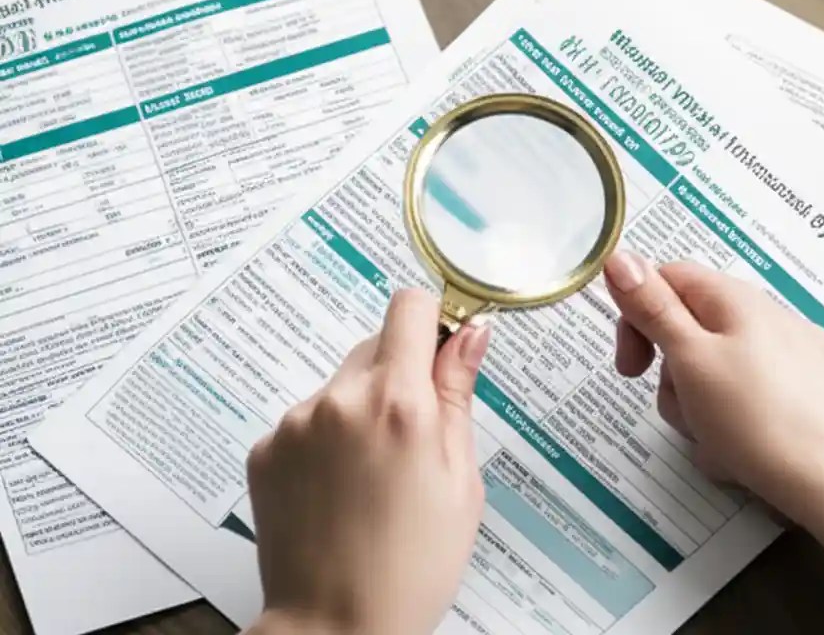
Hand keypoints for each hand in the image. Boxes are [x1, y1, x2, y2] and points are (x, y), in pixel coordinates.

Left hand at [245, 290, 490, 634]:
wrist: (335, 626)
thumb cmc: (412, 567)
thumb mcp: (460, 479)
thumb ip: (458, 395)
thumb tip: (469, 333)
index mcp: (399, 404)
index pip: (410, 307)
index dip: (434, 324)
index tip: (444, 353)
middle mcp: (340, 401)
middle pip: (377, 345)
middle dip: (402, 375)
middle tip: (416, 438)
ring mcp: (295, 424)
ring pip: (341, 384)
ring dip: (362, 409)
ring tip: (375, 477)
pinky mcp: (266, 449)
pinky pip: (307, 419)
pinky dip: (326, 440)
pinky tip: (341, 489)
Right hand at [603, 251, 823, 535]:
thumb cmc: (760, 421)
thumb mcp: (692, 362)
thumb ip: (654, 308)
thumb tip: (618, 254)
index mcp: (737, 301)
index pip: (668, 279)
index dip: (636, 318)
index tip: (630, 371)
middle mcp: (771, 318)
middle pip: (693, 336)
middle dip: (675, 382)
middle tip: (689, 419)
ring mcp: (800, 358)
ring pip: (722, 377)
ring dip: (706, 415)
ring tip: (724, 449)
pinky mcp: (819, 396)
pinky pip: (758, 403)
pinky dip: (742, 430)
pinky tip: (754, 460)